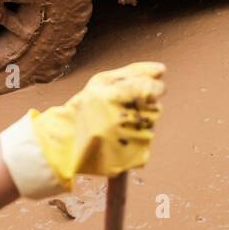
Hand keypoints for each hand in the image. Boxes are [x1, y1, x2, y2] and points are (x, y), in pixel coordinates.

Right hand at [0, 61, 165, 197]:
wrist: (66, 144)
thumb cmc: (86, 107)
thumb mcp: (102, 82)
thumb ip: (134, 72)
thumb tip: (162, 70)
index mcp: (110, 97)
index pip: (149, 90)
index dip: (155, 89)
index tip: (152, 90)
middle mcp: (118, 120)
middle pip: (156, 109)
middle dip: (145, 107)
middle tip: (123, 111)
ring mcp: (125, 142)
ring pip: (151, 128)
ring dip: (140, 125)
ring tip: (117, 127)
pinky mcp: (130, 160)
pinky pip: (146, 147)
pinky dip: (136, 143)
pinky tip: (118, 141)